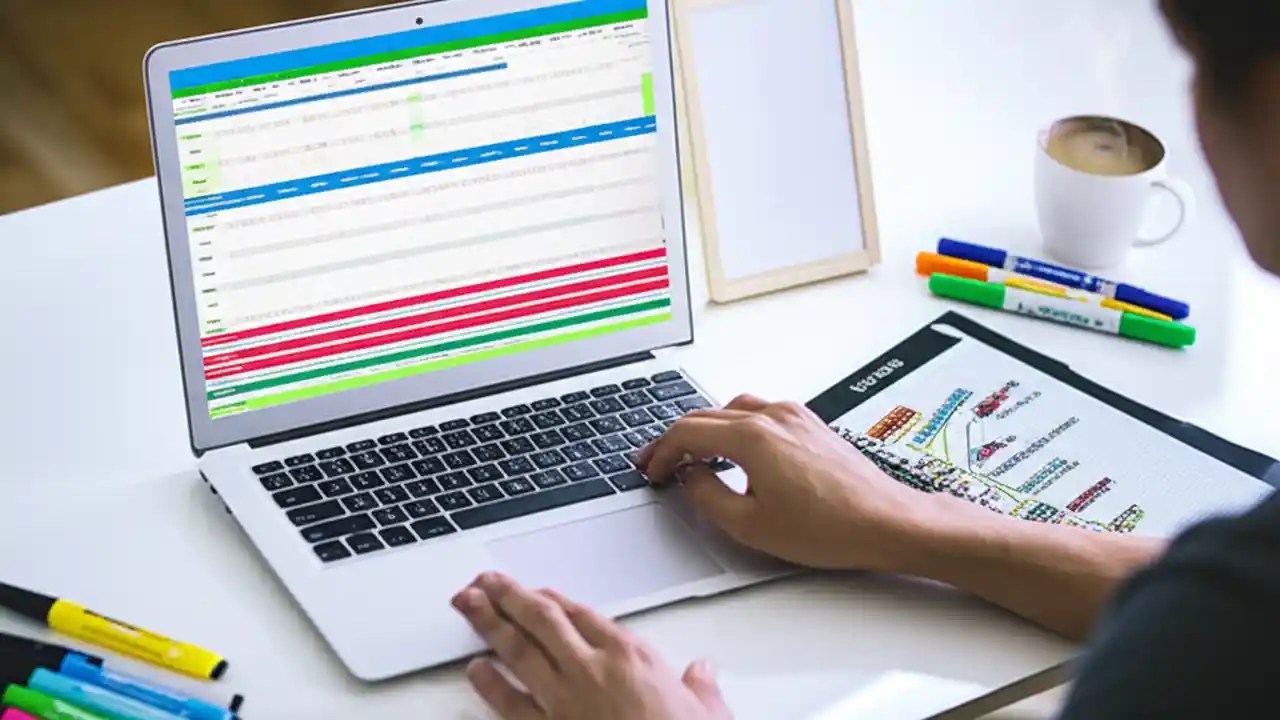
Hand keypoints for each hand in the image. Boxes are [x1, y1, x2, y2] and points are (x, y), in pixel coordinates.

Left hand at [452, 573, 730, 719]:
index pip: (583, 614)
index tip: (538, 592)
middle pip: (542, 619)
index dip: (554, 599)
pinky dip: (489, 684)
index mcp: (631, 656)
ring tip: (468, 603)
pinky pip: (510, 704)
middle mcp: (593, 669)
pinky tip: (475, 668)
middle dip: (510, 596)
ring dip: (489, 623)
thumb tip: (703, 673)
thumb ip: (701, 689)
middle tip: (485, 580)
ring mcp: (565, 701)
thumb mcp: (709, 714)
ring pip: (518, 651)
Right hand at [637, 394, 935, 571]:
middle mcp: (772, 416)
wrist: (885, 521)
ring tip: (693, 457)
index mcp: (751, 436)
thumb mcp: (749, 525)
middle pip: (706, 415)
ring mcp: (794, 416)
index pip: (687, 431)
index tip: (651, 471)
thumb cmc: (829, 527)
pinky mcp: (810, 424)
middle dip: (677, 440)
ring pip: (732, 409)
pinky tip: (734, 451)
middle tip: (659, 464)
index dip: (661, 452)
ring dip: (706, 430)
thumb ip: (706, 496)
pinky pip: (759, 413)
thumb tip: (690, 478)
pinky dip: (734, 427)